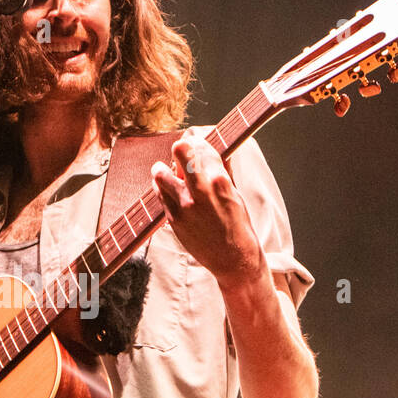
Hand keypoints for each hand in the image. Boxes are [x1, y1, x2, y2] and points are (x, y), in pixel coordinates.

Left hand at [150, 127, 267, 291]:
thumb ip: (223, 172)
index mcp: (221, 181)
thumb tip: (217, 151)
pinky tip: (168, 190)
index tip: (193, 139)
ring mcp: (184, 206)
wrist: (232, 259)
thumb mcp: (236, 195)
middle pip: (181, 152)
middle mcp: (201, 191)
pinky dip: (162, 189)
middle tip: (180, 149)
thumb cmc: (237, 226)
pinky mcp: (173, 219)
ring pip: (161, 174)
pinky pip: (160, 196)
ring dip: (162, 170)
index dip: (196, 140)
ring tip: (164, 170)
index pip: (203, 147)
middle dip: (180, 147)